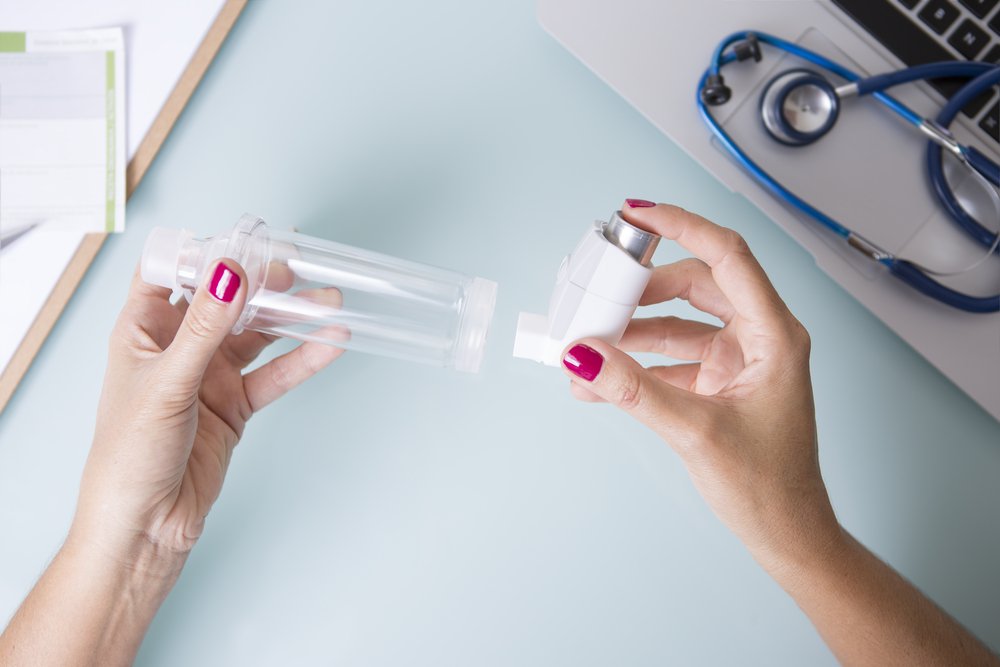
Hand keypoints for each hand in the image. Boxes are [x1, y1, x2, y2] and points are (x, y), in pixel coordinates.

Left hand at [73, 259, 342, 559]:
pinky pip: (274, 374)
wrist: (145, 527)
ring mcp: (209, 376)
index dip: (206, 252)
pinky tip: (329, 345)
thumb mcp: (166, 384)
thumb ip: (204, 329)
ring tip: (329, 303)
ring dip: (292, 320)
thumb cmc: (129, 457)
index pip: (173, 273)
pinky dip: (303, 360)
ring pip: (257, 336)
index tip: (245, 241)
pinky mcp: (235, 405)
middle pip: (226, 301)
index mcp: (142, 331)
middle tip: (297, 271)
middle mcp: (177, 348)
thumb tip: (229, 273)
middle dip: (262, 284)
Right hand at [561, 202, 836, 568]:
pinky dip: (637, 365)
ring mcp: (740, 360)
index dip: (681, 226)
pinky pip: (672, 358)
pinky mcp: (721, 383)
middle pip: (695, 284)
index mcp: (774, 334)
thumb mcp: (695, 431)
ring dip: (633, 330)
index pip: (727, 255)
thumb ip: (634, 390)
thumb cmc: (769, 487)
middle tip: (599, 289)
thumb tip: (582, 357)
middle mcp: (760, 337)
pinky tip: (599, 381)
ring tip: (588, 342)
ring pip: (679, 322)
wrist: (787, 535)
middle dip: (642, 288)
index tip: (636, 214)